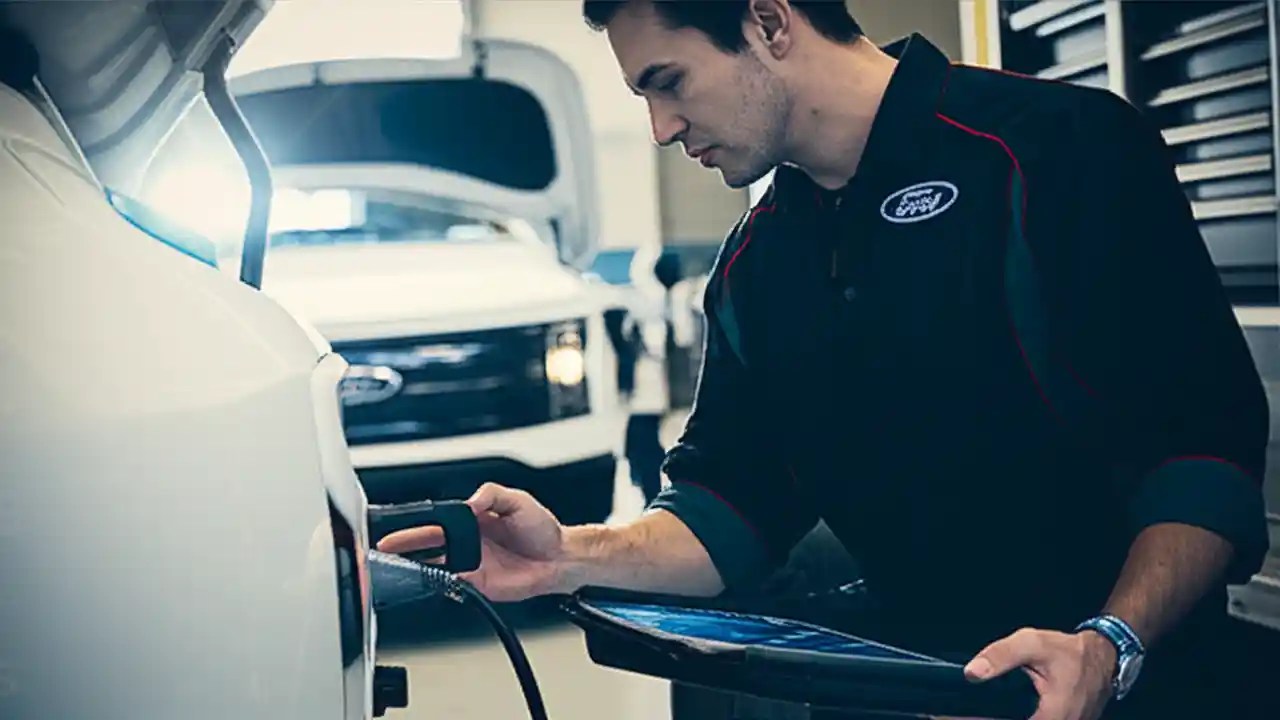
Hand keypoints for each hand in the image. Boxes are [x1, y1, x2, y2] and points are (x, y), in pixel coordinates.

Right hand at [376, 483, 567, 602]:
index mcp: (474, 517)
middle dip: (405, 543)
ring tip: (396, 563)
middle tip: (386, 546)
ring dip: (415, 564)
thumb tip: (472, 500)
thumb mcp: (518, 501)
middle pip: (428, 541)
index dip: (419, 521)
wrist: (558, 559)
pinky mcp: (477, 583)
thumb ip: (493, 495)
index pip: (439, 518)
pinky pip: (451, 583)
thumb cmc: (542, 529)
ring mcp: (471, 562)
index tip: (401, 521)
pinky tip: (426, 579)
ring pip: (434, 563)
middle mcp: (468, 540)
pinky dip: (437, 582)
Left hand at [938, 628, 1116, 719]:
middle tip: (946, 716)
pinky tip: (983, 713)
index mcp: (1052, 719)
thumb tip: (971, 672)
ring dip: (991, 719)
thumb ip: (1002, 656)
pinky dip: (1004, 718)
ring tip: (959, 715)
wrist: (1103, 659)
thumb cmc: (1068, 653)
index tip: (947, 717)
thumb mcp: (1033, 643)